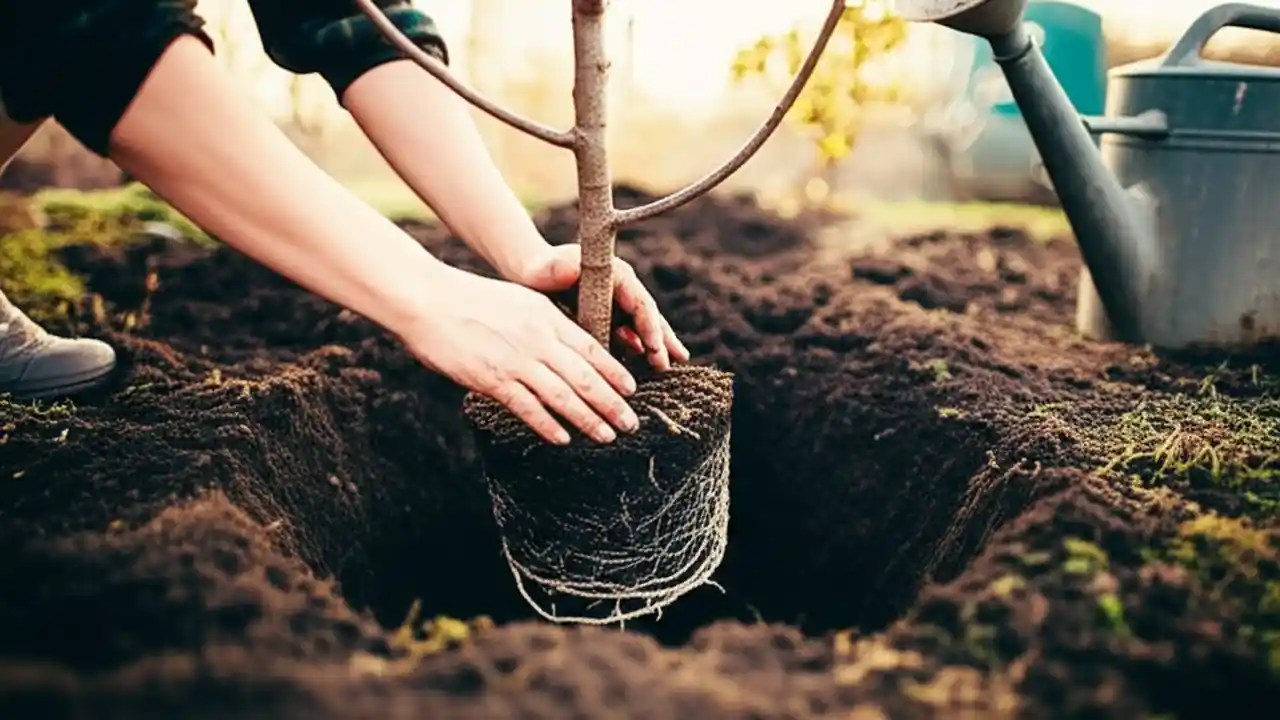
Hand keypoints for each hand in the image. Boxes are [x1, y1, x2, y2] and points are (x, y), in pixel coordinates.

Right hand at [400, 266, 640, 444]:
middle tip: (631, 423)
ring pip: (563, 396)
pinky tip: (563, 439)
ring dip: (589, 419)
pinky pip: (528, 407)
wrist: (427, 299)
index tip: (632, 389)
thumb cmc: (469, 299)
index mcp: (546, 316)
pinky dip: (548, 425)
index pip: (592, 348)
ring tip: (607, 436)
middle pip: (586, 377)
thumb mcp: (518, 301)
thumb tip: (567, 347)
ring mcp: (516, 360)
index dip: (615, 372)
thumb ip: (544, 323)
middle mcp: (538, 338)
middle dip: (612, 403)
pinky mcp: (492, 378)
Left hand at [509, 244, 689, 370]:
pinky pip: (629, 333)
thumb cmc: (540, 268)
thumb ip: (559, 269)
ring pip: (642, 326)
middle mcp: (623, 287)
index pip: (639, 302)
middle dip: (660, 340)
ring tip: (667, 366)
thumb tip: (572, 268)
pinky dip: (640, 348)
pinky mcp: (611, 314)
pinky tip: (647, 364)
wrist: (532, 271)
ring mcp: (619, 301)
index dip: (649, 327)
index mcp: (616, 274)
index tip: (655, 348)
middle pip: (648, 316)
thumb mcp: (548, 268)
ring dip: (656, 346)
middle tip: (668, 365)